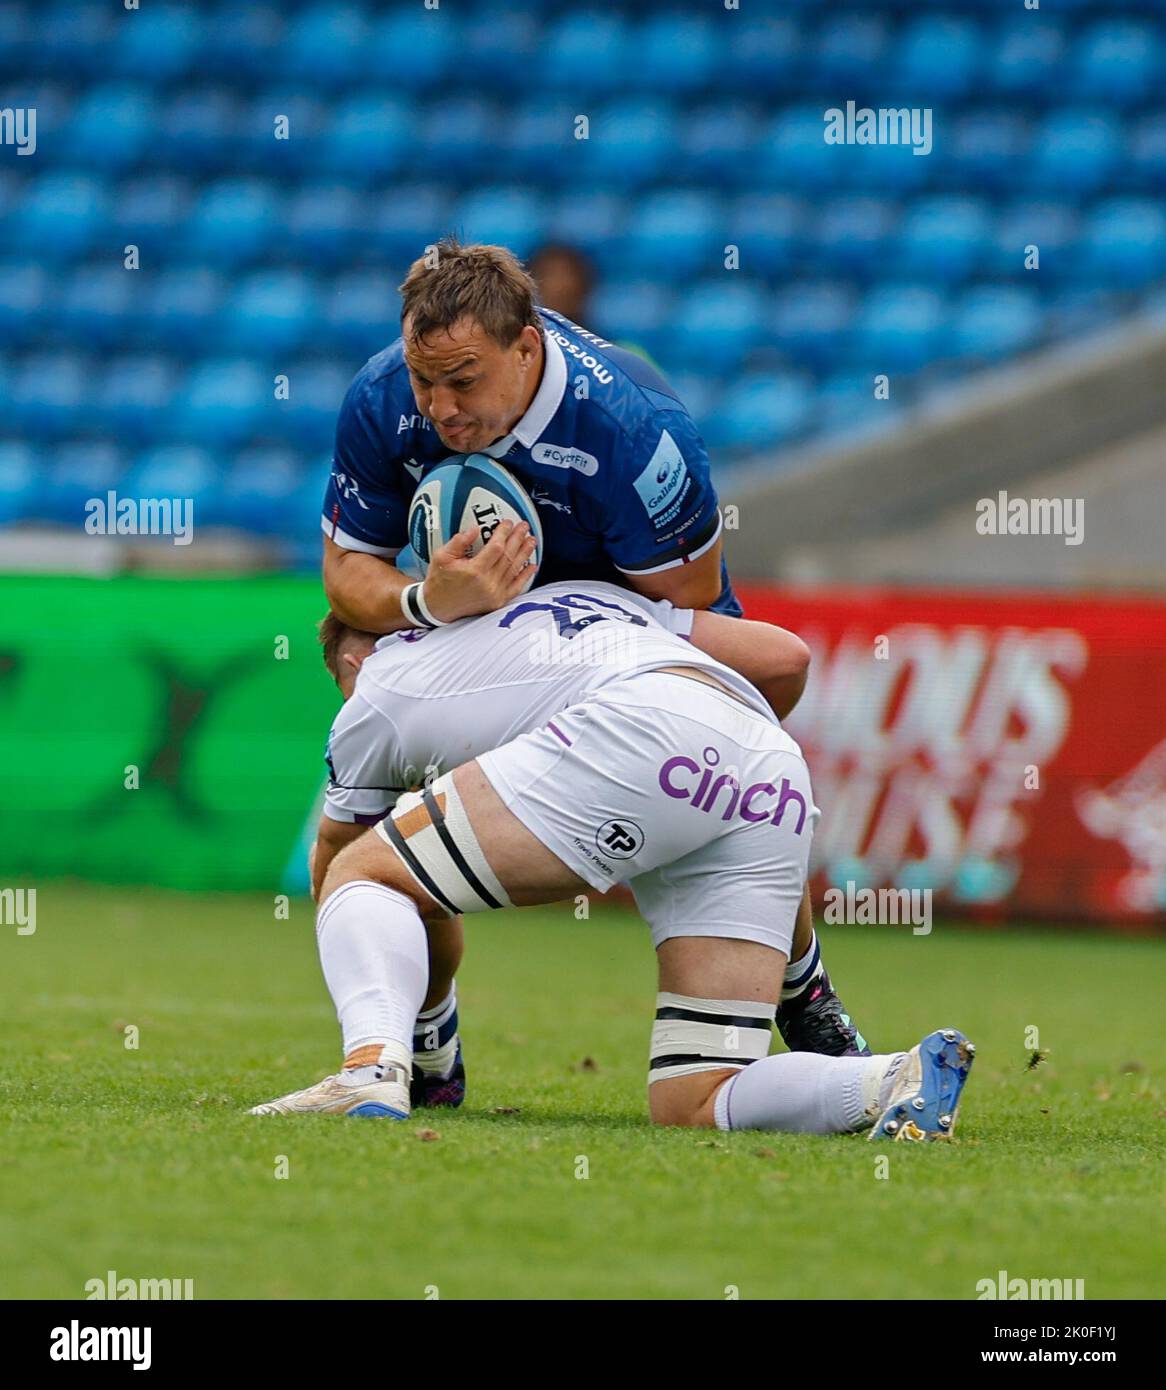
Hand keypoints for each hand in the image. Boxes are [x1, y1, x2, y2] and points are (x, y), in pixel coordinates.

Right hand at [420, 520, 537, 622]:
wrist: (438, 607)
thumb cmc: (439, 581)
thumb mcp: (441, 557)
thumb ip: (459, 542)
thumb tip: (475, 529)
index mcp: (474, 571)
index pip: (496, 547)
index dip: (504, 533)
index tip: (507, 523)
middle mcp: (487, 583)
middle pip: (509, 556)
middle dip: (518, 539)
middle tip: (524, 527)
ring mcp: (495, 594)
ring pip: (514, 569)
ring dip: (524, 553)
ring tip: (531, 541)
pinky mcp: (498, 602)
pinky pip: (516, 587)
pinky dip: (525, 576)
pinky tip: (532, 566)